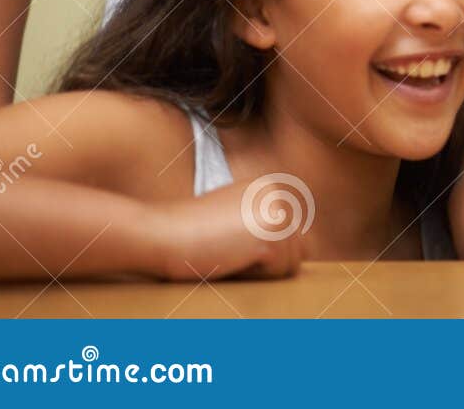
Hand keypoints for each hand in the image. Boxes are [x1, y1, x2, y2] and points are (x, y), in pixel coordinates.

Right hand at [139, 184, 306, 280]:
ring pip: (290, 265)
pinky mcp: (272, 236)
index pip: (292, 236)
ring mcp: (279, 213)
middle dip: (265, 262)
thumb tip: (305, 247)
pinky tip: (229, 258)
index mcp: (272, 187)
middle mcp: (281, 194)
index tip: (228, 240)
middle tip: (227, 248)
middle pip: (297, 251)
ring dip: (259, 271)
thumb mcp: (236, 218)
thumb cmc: (189, 233)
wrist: (158, 233)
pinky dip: (254, 276)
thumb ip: (266, 224)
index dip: (260, 251)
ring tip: (228, 252)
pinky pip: (279, 274)